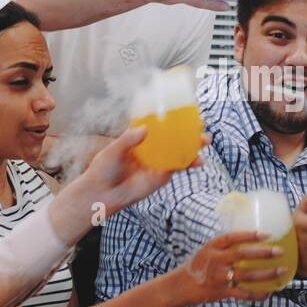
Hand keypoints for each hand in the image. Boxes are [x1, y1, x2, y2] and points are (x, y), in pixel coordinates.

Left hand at [50, 129, 208, 243]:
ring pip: (180, 152)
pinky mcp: (161, 177)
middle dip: (190, 132)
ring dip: (194, 147)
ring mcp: (158, 162)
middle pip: (174, 138)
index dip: (173, 118)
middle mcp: (152, 149)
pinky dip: (189, 164)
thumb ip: (128, 139)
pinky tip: (197, 161)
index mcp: (140, 138)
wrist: (102, 194)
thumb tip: (145, 129)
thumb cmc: (103, 169)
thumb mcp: (114, 150)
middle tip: (202, 126)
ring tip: (204, 142)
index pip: (159, 125)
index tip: (186, 112)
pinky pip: (178, 168)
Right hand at [175, 230, 287, 304]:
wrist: (181, 286)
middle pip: (242, 255)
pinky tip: (269, 292)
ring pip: (246, 276)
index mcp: (213, 247)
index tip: (267, 234)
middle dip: (262, 253)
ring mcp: (219, 278)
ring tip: (281, 270)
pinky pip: (243, 294)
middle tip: (279, 251)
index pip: (232, 237)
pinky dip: (257, 294)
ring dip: (266, 274)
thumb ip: (226, 246)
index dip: (249, 235)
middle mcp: (215, 260)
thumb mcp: (208, 249)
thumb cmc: (200, 265)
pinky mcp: (221, 293)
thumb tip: (252, 238)